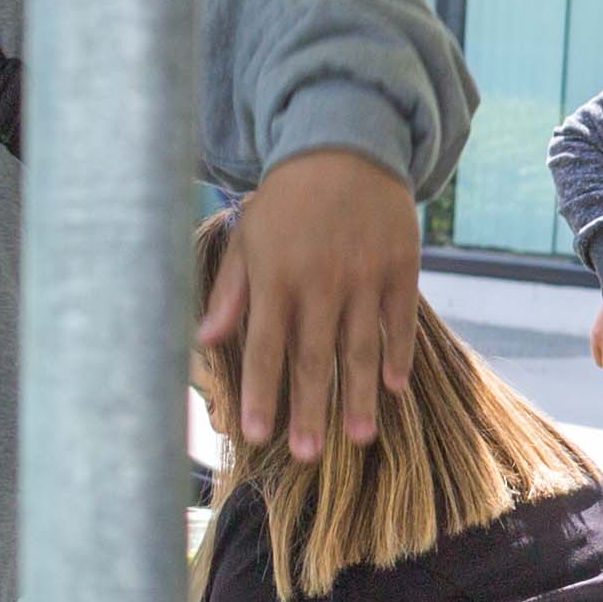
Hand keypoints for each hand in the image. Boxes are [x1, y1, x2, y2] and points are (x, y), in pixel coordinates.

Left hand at [201, 147, 421, 464]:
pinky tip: (395, 388)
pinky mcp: (400, 267)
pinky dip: (398, 354)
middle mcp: (319, 282)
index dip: (260, 393)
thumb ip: (232, 292)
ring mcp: (363, 276)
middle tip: (308, 456)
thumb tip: (203, 340)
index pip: (263, 346)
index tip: (257, 435)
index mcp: (275, 277)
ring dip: (358, 395)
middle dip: (309, 409)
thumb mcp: (248, 236)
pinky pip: (399, 320)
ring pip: (360, 347)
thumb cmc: (287, 199)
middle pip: (312, 357)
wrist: (345, 145)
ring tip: (358, 438)